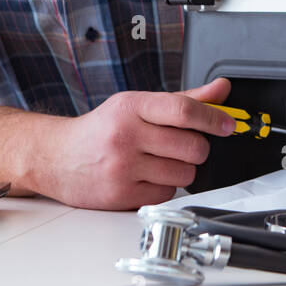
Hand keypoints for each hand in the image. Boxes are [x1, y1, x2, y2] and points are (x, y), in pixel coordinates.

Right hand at [44, 78, 234, 209]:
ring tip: (160, 162)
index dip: (214, 118)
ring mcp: (122, 167)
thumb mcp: (138, 105)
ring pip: (184, 174)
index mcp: (131, 106)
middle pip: (192, 146)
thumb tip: (222, 90)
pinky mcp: (121, 195)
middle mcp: (125, 135)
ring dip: (181, 170)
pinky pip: (167, 194)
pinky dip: (165, 188)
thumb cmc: (102, 129)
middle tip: (185, 146)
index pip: (184, 110)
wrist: (56, 157)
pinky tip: (147, 178)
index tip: (229, 125)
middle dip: (198, 149)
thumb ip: (184, 99)